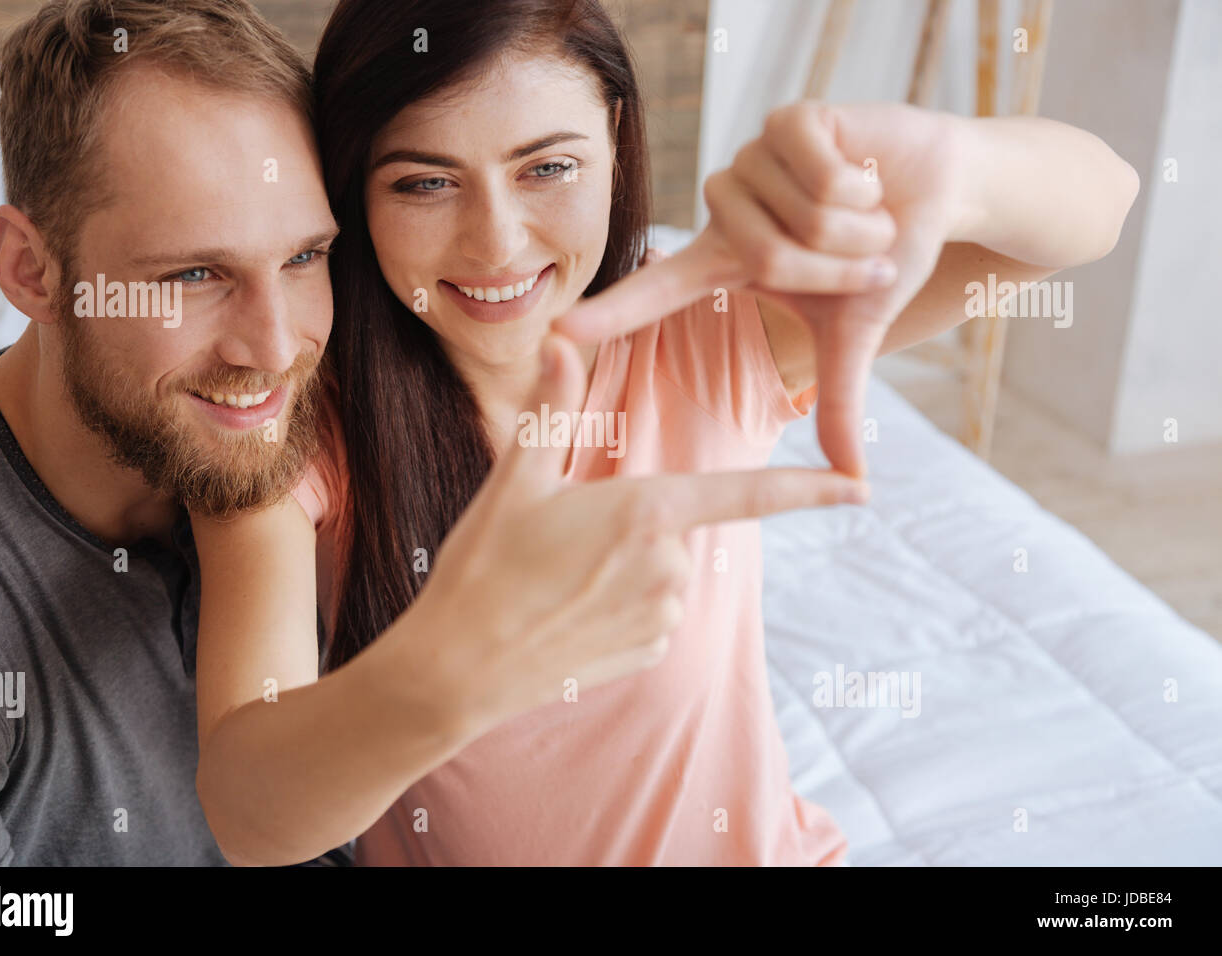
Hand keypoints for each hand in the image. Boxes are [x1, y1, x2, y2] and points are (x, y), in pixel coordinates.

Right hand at [403, 332, 868, 735]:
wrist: (458, 669)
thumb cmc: (485, 567)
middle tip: (562, 543)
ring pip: (664, 572)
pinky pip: (654, 615)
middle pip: (676, 526)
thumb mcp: (516, 480)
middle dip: (633, 526)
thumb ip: (553, 409)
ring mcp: (664, 615)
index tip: (862, 486)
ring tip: (558, 582)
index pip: (748, 495)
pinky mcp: (651, 653)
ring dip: (626, 569)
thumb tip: (562, 340)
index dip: (810, 491)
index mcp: (647, 511)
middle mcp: (669, 565)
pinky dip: (622, 609)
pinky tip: (571, 616)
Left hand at [556, 101, 967, 476]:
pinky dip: (865, 185)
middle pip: (771, 258)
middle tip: (861, 247)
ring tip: (866, 208)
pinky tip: (869, 171)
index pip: (658, 292)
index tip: (558, 334)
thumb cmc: (882, 258)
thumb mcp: (853, 334)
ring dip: (858, 225)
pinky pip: (824, 173)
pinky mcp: (785, 120)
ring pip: (803, 217)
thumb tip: (857, 480)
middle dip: (837, 264)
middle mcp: (725, 208)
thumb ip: (838, 401)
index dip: (612, 315)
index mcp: (724, 261)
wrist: (937, 190)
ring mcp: (750, 159)